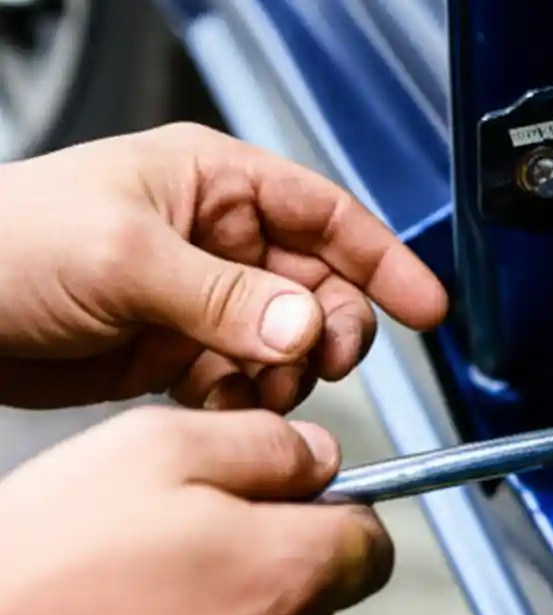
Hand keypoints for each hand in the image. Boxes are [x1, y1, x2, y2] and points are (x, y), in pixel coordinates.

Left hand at [0, 123, 446, 410]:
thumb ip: (225, 295)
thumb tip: (304, 323)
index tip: (427, 307)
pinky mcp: (180, 350)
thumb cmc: (3, 242)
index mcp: (215, 184)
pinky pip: (247, 381)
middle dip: (329, 330)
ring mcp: (203, 298)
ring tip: (252, 389)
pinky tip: (221, 407)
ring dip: (285, 376)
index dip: (385, 259)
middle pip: (321, 287)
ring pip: (289, 343)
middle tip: (317, 362)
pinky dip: (247, 403)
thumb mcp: (123, 256)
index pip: (328, 215)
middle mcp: (218, 239)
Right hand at [0, 407, 390, 614]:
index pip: (372, 542)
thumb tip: (318, 455)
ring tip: (141, 576)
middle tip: (192, 525)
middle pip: (319, 589)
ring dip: (227, 600)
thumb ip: (263, 444)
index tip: (294, 493)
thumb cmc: (41, 562)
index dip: (337, 506)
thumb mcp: (157, 448)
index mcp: (284, 575)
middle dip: (277, 550)